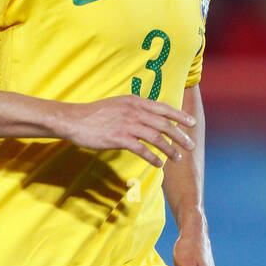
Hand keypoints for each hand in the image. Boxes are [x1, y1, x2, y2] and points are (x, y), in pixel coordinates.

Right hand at [62, 95, 195, 165]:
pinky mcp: (120, 138)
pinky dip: (153, 157)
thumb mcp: (117, 105)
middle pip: (164, 124)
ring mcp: (128, 124)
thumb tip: (146, 116)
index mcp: (135, 102)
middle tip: (191, 145)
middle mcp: (135, 111)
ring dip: (169, 149)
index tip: (191, 123)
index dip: (179, 116)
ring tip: (177, 158)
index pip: (163, 108)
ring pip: (156, 137)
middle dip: (180, 135)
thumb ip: (133, 109)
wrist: (74, 120)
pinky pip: (142, 149)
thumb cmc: (94, 115)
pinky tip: (159, 164)